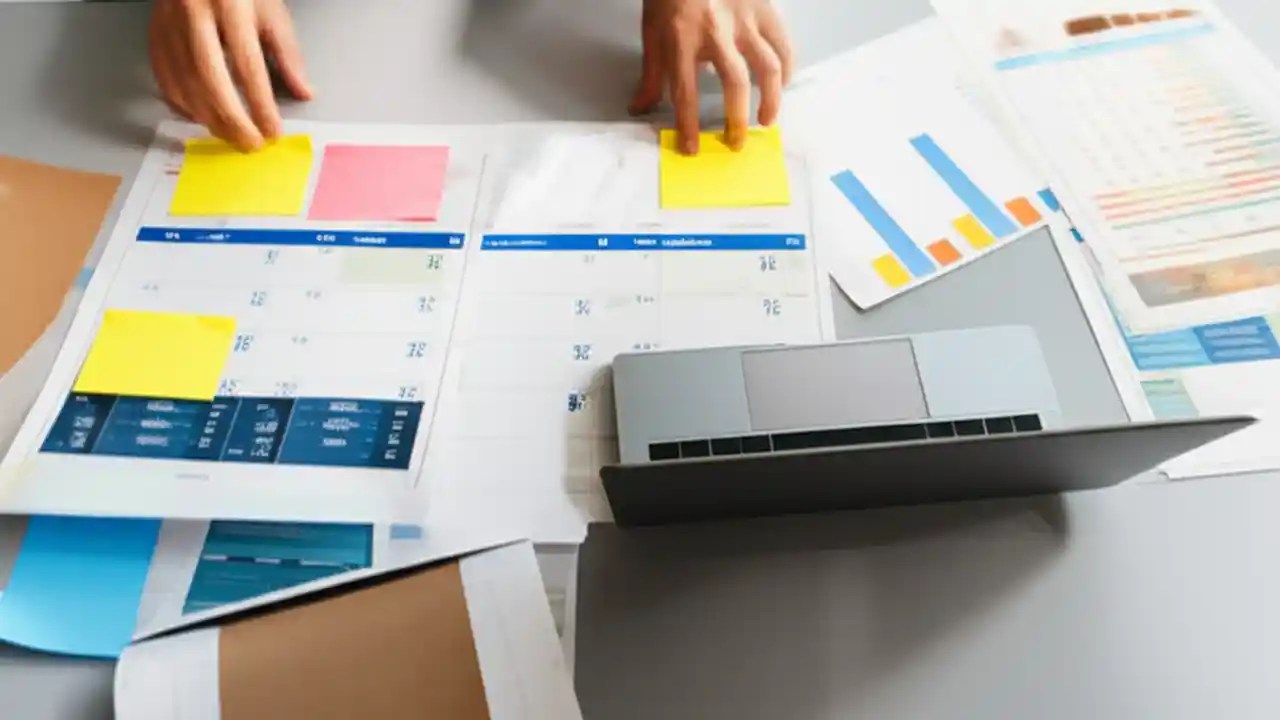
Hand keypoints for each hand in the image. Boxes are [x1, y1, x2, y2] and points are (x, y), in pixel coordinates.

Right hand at [148, 0, 312, 150]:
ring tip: (231, 136)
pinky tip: (203, 118)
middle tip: (250, 144)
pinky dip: (184, 105)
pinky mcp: (154, 35)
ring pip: (185, 83)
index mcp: (230, 5)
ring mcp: (169, 25)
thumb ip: (288, 54)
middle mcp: (194, 14)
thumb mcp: (270, 12)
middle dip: (232, 120)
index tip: (272, 131)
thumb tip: (304, 93)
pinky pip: (164, 79)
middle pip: (211, 79)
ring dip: (209, 118)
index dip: (260, 104)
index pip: (247, 65)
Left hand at [630, 0, 793, 154]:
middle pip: (733, 81)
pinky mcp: (764, 9)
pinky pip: (782, 44)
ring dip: (770, 99)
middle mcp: (715, 29)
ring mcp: (744, 18)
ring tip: (766, 120)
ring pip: (767, 65)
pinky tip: (781, 86)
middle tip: (736, 141)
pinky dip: (786, 68)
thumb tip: (640, 107)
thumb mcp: (653, 31)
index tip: (691, 147)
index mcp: (681, 37)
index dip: (688, 124)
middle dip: (736, 118)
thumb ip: (652, 73)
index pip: (684, 90)